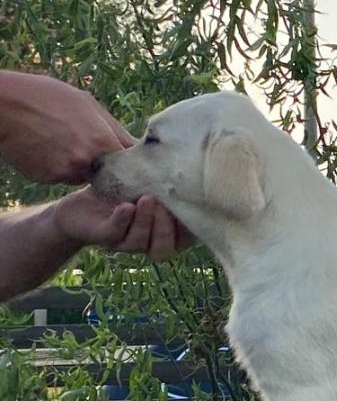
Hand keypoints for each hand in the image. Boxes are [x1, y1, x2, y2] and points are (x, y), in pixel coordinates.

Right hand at [0, 72, 134, 183]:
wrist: (3, 106)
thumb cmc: (46, 97)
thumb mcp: (86, 103)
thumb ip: (113, 128)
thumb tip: (133, 145)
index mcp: (102, 141)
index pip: (130, 164)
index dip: (130, 162)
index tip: (130, 159)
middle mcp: (87, 162)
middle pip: (109, 173)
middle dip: (106, 164)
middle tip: (90, 145)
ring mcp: (66, 172)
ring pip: (85, 175)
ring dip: (82, 164)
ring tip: (64, 140)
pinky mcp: (49, 179)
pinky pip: (64, 176)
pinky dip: (61, 166)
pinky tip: (49, 147)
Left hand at [52, 187, 193, 260]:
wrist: (80, 204)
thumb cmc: (120, 191)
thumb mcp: (144, 181)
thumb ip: (162, 176)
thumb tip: (184, 152)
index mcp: (164, 231)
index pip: (185, 238)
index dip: (191, 228)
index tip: (193, 205)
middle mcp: (148, 241)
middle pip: (165, 248)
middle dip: (166, 227)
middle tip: (165, 202)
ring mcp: (125, 241)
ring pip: (141, 242)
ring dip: (146, 221)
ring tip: (147, 198)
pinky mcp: (102, 235)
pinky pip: (115, 232)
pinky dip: (123, 219)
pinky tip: (126, 206)